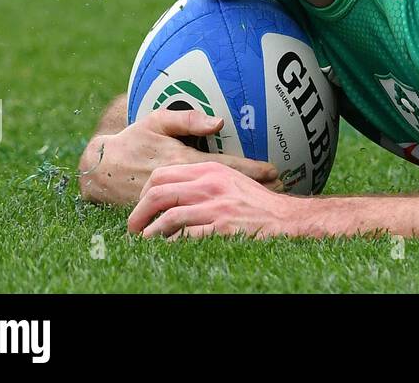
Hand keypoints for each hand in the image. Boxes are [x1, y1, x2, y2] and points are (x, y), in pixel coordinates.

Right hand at [77, 108, 281, 205]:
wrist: (100, 170)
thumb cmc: (133, 140)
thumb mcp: (156, 121)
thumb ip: (186, 120)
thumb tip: (218, 122)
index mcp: (180, 159)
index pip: (221, 165)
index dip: (248, 169)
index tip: (274, 170)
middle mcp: (180, 182)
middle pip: (223, 187)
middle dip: (251, 188)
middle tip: (281, 186)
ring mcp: (173, 199)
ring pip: (211, 201)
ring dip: (237, 199)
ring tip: (265, 199)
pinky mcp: (165, 210)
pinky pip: (195, 209)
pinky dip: (215, 209)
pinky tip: (235, 207)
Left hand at [127, 162, 319, 238]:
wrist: (286, 217)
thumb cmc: (257, 202)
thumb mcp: (230, 180)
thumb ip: (205, 179)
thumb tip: (175, 189)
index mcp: (210, 170)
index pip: (163, 174)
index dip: (145, 191)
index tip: (141, 205)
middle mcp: (210, 185)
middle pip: (159, 194)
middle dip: (138, 213)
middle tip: (133, 228)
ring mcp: (216, 207)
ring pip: (168, 218)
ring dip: (151, 233)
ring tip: (145, 242)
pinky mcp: (222, 228)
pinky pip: (186, 237)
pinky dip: (171, 244)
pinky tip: (167, 249)